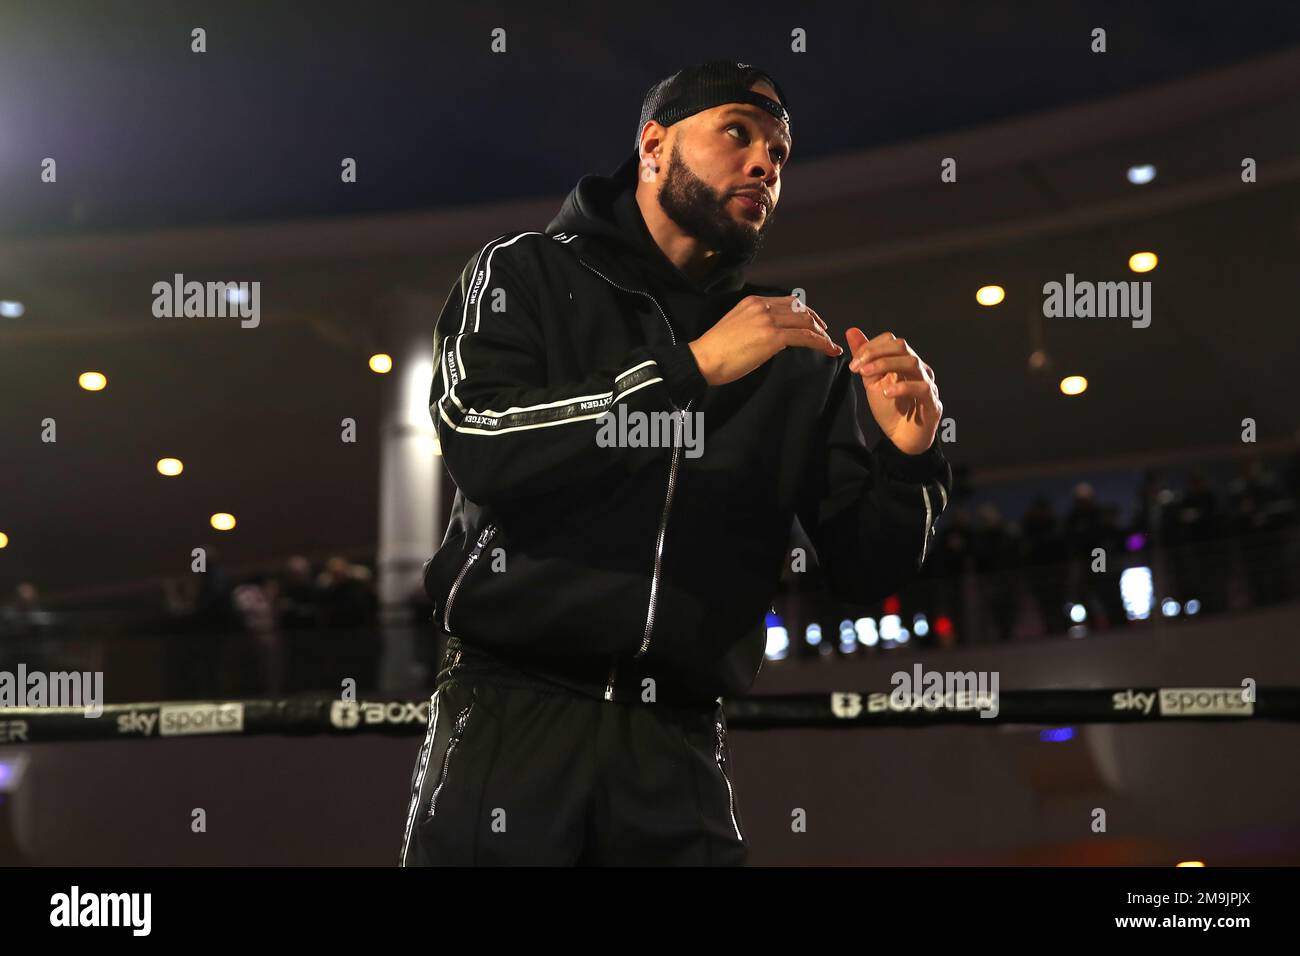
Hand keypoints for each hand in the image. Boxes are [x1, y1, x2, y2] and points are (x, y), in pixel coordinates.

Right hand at [689, 295, 841, 386]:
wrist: (702, 358)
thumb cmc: (714, 350)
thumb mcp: (736, 327)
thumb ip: (755, 325)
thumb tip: (774, 337)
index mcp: (753, 302)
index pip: (787, 302)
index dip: (804, 313)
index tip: (812, 324)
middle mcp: (763, 306)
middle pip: (800, 310)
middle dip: (816, 322)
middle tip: (825, 335)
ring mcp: (768, 320)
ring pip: (805, 322)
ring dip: (821, 334)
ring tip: (829, 345)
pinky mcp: (772, 337)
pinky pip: (805, 338)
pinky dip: (821, 344)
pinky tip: (829, 350)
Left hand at [845, 327, 941, 454]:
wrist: (902, 437)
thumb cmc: (891, 409)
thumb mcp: (871, 381)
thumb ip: (864, 358)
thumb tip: (851, 331)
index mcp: (904, 361)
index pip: (891, 341)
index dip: (871, 347)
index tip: (854, 364)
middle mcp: (918, 368)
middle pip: (901, 346)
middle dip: (876, 353)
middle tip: (858, 367)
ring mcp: (927, 382)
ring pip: (912, 362)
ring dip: (886, 365)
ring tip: (867, 376)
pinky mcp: (932, 400)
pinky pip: (922, 387)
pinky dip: (902, 387)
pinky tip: (887, 393)